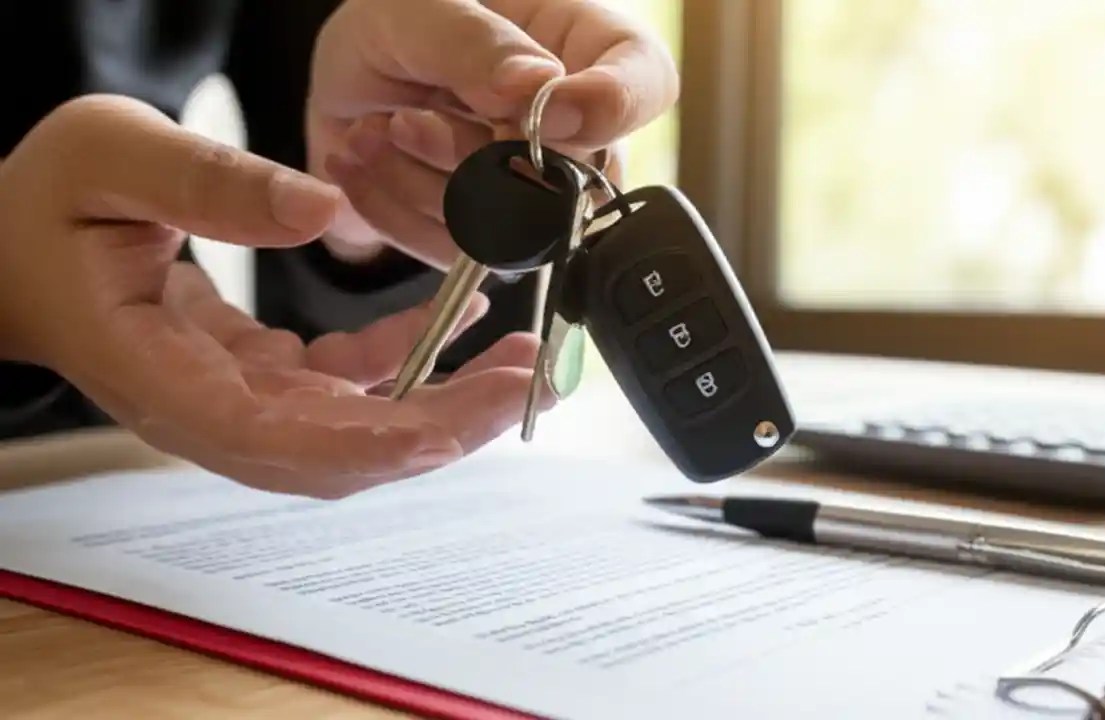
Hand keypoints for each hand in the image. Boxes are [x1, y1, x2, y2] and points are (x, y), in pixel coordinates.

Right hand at [0, 94, 544, 498]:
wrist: (10, 252)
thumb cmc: (39, 208)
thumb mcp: (106, 157)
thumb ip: (205, 182)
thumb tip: (322, 210)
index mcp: (159, 375)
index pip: (278, 438)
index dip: (375, 441)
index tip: (457, 421)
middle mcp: (206, 409)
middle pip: (339, 453)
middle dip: (442, 429)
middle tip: (526, 382)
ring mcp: (236, 400)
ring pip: (355, 430)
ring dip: (440, 405)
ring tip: (516, 361)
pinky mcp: (257, 378)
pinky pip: (346, 387)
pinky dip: (405, 364)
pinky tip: (455, 324)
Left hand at [307, 0, 678, 266]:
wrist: (344, 87)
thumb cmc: (397, 27)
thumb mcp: (418, 8)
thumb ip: (477, 42)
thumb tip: (536, 87)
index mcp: (589, 49)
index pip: (647, 85)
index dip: (608, 106)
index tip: (545, 108)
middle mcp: (580, 129)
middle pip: (575, 175)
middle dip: (474, 156)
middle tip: (405, 119)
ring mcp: (543, 191)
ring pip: (515, 227)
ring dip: (423, 183)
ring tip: (375, 131)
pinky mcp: (495, 238)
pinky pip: (460, 254)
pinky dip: (396, 212)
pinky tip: (369, 164)